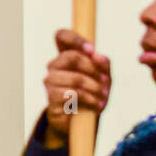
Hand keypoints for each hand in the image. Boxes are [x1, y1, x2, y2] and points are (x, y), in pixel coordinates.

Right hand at [43, 28, 110, 146]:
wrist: (83, 120)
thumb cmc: (93, 93)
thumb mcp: (104, 76)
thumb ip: (104, 63)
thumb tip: (98, 55)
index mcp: (66, 54)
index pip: (61, 35)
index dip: (75, 39)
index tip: (91, 50)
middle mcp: (54, 66)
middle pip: (70, 56)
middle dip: (92, 68)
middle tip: (105, 80)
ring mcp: (50, 81)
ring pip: (74, 77)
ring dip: (94, 86)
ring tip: (103, 94)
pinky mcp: (51, 98)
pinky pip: (72, 94)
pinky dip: (89, 98)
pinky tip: (96, 103)